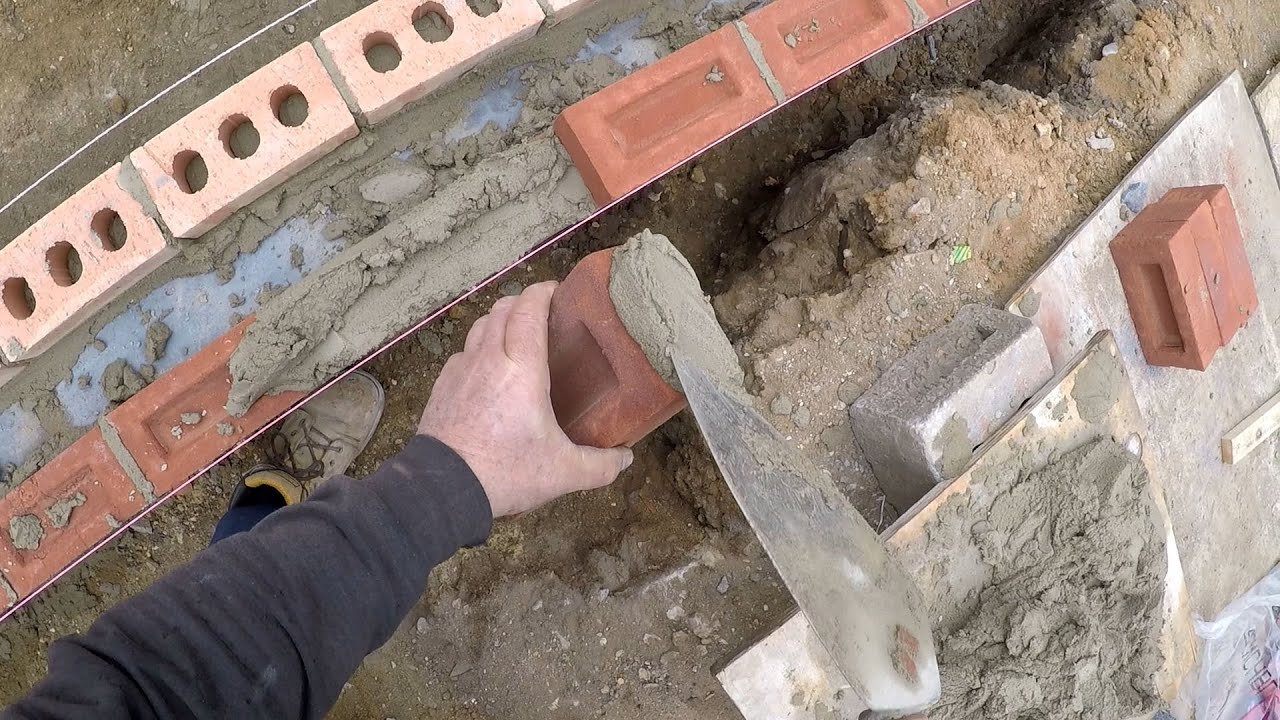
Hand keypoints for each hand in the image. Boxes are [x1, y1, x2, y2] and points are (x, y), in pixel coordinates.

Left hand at [419, 282, 633, 516]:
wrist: (444, 490)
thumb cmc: (505, 472)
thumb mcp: (563, 472)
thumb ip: (599, 464)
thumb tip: (626, 458)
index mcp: (522, 368)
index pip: (529, 310)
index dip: (542, 292)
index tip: (556, 291)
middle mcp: (489, 359)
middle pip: (501, 310)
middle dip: (521, 303)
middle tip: (541, 314)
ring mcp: (460, 371)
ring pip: (478, 328)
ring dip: (497, 323)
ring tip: (513, 338)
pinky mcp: (441, 388)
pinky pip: (462, 355)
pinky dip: (477, 351)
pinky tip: (486, 373)